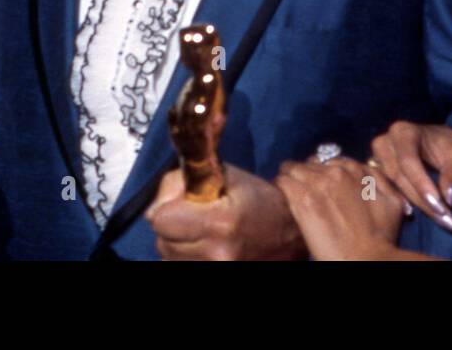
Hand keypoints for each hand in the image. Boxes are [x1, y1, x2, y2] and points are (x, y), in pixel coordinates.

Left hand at [146, 164, 305, 259]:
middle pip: (161, 240)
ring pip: (168, 256)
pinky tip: (203, 245)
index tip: (182, 199)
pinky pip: (180, 265)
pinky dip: (185, 255)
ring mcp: (217, 270)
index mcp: (220, 222)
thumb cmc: (259, 198)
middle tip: (192, 215)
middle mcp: (216, 253)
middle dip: (171, 224)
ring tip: (200, 231)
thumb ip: (188, 178)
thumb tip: (160, 194)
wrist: (291, 232)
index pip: (161, 219)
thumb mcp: (227, 175)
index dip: (166, 204)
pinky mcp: (219, 277)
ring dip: (177, 242)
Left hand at [275, 156, 405, 259]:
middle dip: (308, 173)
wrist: (365, 258)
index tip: (321, 182)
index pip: (331, 161)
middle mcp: (335, 172)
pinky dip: (281, 185)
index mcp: (355, 170)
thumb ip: (380, 180)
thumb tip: (366, 170)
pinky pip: (282, 181)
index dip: (325, 171)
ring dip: (291, 177)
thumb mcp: (392, 201)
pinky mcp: (301, 199)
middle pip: (311, 163)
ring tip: (289, 188)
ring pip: (293, 168)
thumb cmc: (381, 236)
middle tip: (304, 186)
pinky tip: (282, 193)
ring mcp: (317, 184)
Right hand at [369, 121, 451, 230]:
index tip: (440, 207)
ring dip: (413, 204)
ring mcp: (376, 156)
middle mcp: (384, 142)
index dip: (422, 185)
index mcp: (403, 131)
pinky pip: (382, 189)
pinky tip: (413, 213)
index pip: (408, 161)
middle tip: (445, 219)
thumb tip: (448, 199)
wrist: (430, 140)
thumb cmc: (444, 144)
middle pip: (399, 176)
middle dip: (422, 200)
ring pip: (391, 185)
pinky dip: (399, 202)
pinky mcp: (375, 170)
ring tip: (437, 219)